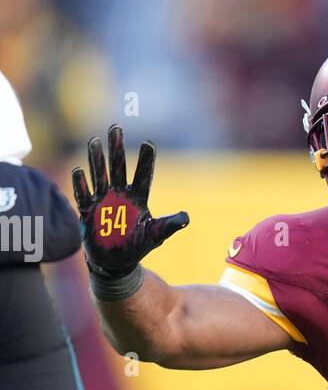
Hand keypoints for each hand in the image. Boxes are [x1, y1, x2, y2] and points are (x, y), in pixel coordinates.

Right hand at [72, 124, 187, 278]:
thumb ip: (169, 225)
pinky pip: (83, 195)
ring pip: (99, 175)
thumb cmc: (137, 246)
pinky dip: (81, 184)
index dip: (145, 161)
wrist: (116, 262)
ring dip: (97, 160)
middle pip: (118, 167)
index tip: (148, 144)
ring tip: (94, 141)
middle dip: (116, 148)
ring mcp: (102, 201)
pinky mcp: (88, 212)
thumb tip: (187, 217)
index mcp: (138, 198)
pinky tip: (79, 170)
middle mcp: (120, 195)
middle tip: (115, 127)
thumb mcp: (155, 235)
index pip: (142, 175)